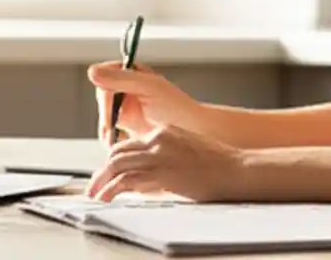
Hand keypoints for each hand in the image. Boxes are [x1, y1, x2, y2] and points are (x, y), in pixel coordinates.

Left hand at [85, 124, 246, 201]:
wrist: (236, 169)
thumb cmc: (219, 165)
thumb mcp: (187, 151)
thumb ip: (165, 159)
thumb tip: (147, 177)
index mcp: (164, 131)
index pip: (129, 143)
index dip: (114, 160)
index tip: (107, 173)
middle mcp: (158, 139)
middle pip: (117, 152)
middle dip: (102, 171)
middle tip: (95, 186)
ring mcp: (159, 155)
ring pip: (116, 165)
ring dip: (101, 181)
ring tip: (94, 195)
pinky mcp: (161, 172)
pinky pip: (127, 180)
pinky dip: (111, 190)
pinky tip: (106, 198)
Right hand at [88, 61, 200, 145]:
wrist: (197, 134)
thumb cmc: (179, 109)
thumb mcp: (149, 88)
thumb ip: (121, 78)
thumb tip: (92, 72)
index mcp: (133, 73)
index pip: (105, 77)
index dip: (105, 93)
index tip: (109, 110)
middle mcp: (129, 89)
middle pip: (103, 99)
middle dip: (106, 116)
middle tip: (112, 129)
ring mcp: (129, 109)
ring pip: (105, 117)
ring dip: (108, 130)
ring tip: (116, 140)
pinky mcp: (129, 128)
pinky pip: (111, 133)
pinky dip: (113, 140)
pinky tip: (122, 145)